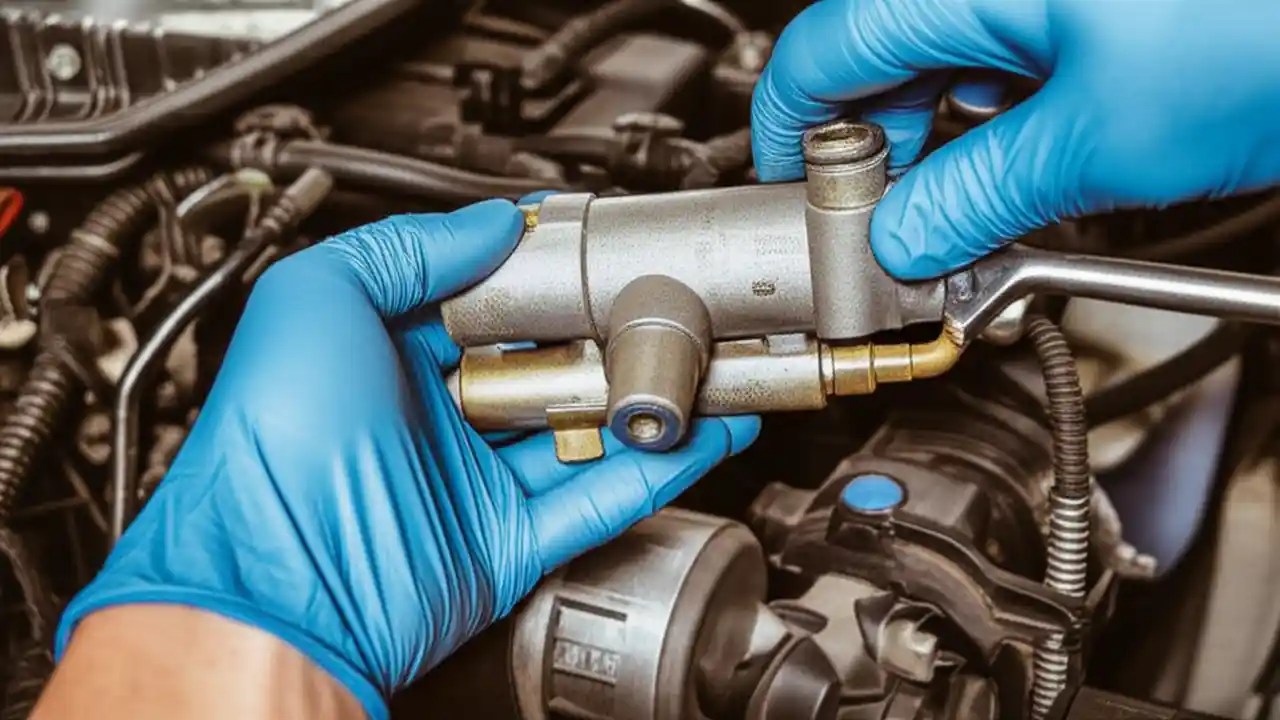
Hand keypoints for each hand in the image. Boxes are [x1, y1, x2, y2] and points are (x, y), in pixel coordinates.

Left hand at [55, 200, 759, 718]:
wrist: (278, 586)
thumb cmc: (272, 444)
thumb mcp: (318, 294)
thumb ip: (410, 246)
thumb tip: (494, 226)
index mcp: (388, 353)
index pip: (487, 298)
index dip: (545, 270)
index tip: (598, 245)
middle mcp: (435, 415)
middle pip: (547, 361)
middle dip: (609, 331)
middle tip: (664, 299)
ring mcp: (475, 480)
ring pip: (584, 428)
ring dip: (646, 394)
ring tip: (705, 358)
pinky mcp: (512, 543)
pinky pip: (602, 498)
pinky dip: (660, 466)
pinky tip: (703, 430)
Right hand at [752, 0, 1279, 278]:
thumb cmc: (1272, 30)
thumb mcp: (1100, 142)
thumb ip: (973, 198)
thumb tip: (900, 241)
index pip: (819, 57)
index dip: (790, 143)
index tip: (795, 212)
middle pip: (878, 70)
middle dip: (875, 169)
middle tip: (890, 248)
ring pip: (947, 78)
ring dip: (945, 163)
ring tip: (967, 235)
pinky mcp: (1091, 16)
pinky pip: (1012, 74)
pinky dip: (1005, 139)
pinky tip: (1023, 191)